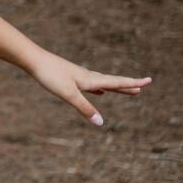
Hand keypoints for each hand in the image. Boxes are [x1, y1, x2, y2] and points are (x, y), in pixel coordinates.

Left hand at [28, 49, 151, 126]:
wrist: (33, 60)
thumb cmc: (50, 75)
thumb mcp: (68, 94)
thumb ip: (84, 108)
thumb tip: (101, 123)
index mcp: (90, 80)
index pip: (117, 82)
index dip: (133, 83)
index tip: (149, 81)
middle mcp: (87, 76)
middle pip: (112, 82)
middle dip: (128, 85)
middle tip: (143, 87)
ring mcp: (79, 76)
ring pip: (102, 82)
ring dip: (115, 87)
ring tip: (125, 89)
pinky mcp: (69, 77)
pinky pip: (90, 84)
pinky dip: (98, 88)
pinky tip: (98, 91)